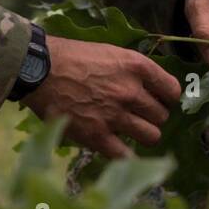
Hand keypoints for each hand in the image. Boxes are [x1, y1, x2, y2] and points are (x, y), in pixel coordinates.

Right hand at [22, 35, 180, 158]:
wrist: (36, 68)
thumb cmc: (70, 56)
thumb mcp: (109, 52)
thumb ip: (133, 70)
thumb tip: (151, 86)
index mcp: (136, 66)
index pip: (172, 90)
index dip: (167, 97)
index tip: (159, 100)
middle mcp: (130, 91)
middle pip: (162, 115)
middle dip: (153, 116)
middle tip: (140, 116)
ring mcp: (115, 115)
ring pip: (152, 136)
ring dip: (144, 135)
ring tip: (132, 131)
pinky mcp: (97, 135)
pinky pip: (126, 155)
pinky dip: (127, 156)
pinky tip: (121, 150)